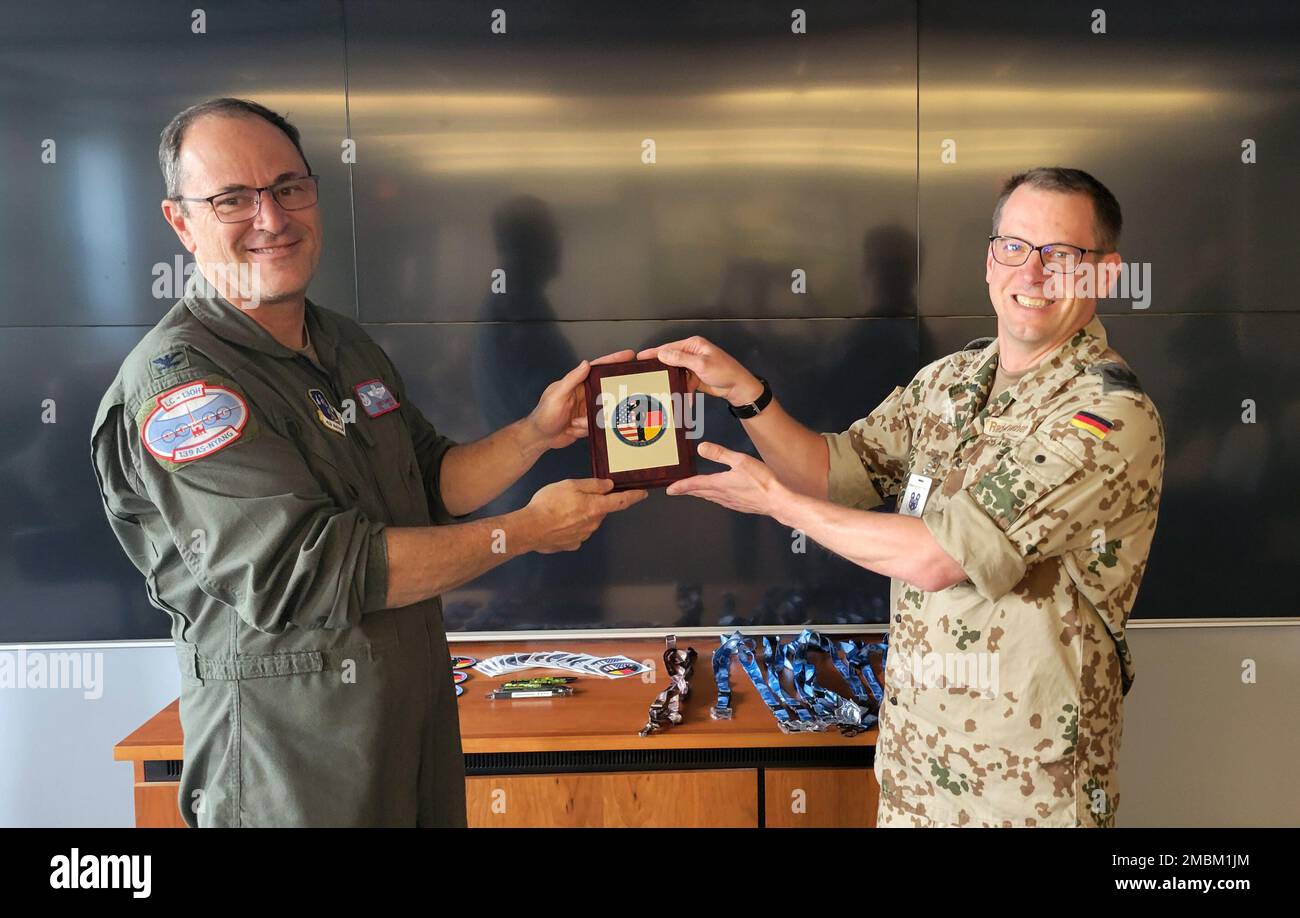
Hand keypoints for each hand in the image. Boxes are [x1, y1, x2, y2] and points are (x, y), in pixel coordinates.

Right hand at [524, 478, 647, 552]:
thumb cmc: (549, 504)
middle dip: (594, 503)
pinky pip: (576, 532)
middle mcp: (593, 524)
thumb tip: (608, 486)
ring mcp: (583, 536)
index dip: (634, 496)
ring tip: (560, 508)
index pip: (622, 501)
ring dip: (580, 514)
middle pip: (601, 510)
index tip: (642, 494)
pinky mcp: (571, 544)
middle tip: (575, 495)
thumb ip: (592, 485)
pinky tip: (557, 522)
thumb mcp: (571, 485)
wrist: (530, 529)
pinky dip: (570, 526)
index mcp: (596, 507)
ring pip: (588, 521)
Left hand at [525, 350, 635, 449]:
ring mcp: (587, 408)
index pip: (597, 368)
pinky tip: (573, 428)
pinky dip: (587, 428)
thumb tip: (585, 364)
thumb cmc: (543, 415)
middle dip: (609, 397)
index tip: (628, 356)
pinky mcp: (588, 422)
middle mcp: (584, 394)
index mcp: (577, 383)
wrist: (541, 437)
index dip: (613, 361)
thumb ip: (572, 379)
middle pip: (606, 390)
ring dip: (590, 419)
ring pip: (603, 410)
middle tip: (605, 403)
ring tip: (574, 421)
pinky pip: (598, 424)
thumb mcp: (557, 395)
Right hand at [637, 336, 761, 406]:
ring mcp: (693, 365)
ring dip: (670, 381)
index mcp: (693, 345)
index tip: (640, 357)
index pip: (669, 347)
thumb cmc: (725, 372)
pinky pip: (682, 382)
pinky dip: (680, 389)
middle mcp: (692, 353)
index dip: (654, 353)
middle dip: (660, 368)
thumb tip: (663, 354)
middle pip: (670, 359)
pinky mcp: (695, 377)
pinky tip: (677, 396)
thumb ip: (681, 359)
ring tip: (659, 387)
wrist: (738, 387)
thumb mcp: (701, 364)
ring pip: (675, 372)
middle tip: (646, 375)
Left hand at [666, 442, 785, 516]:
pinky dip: (713, 497)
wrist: (777, 501)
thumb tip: (701, 447)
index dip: (680, 486)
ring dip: (700, 494)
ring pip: (710, 498)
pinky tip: (717, 496)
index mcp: (719, 484)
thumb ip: (720, 454)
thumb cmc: (762, 481)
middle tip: (677, 490)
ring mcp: (730, 502)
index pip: (694, 485)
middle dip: (687, 490)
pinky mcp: (739, 506)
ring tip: (694, 491)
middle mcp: (722, 495)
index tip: (670, 490)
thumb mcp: (740, 461)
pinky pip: (721, 501)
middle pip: (700, 492)